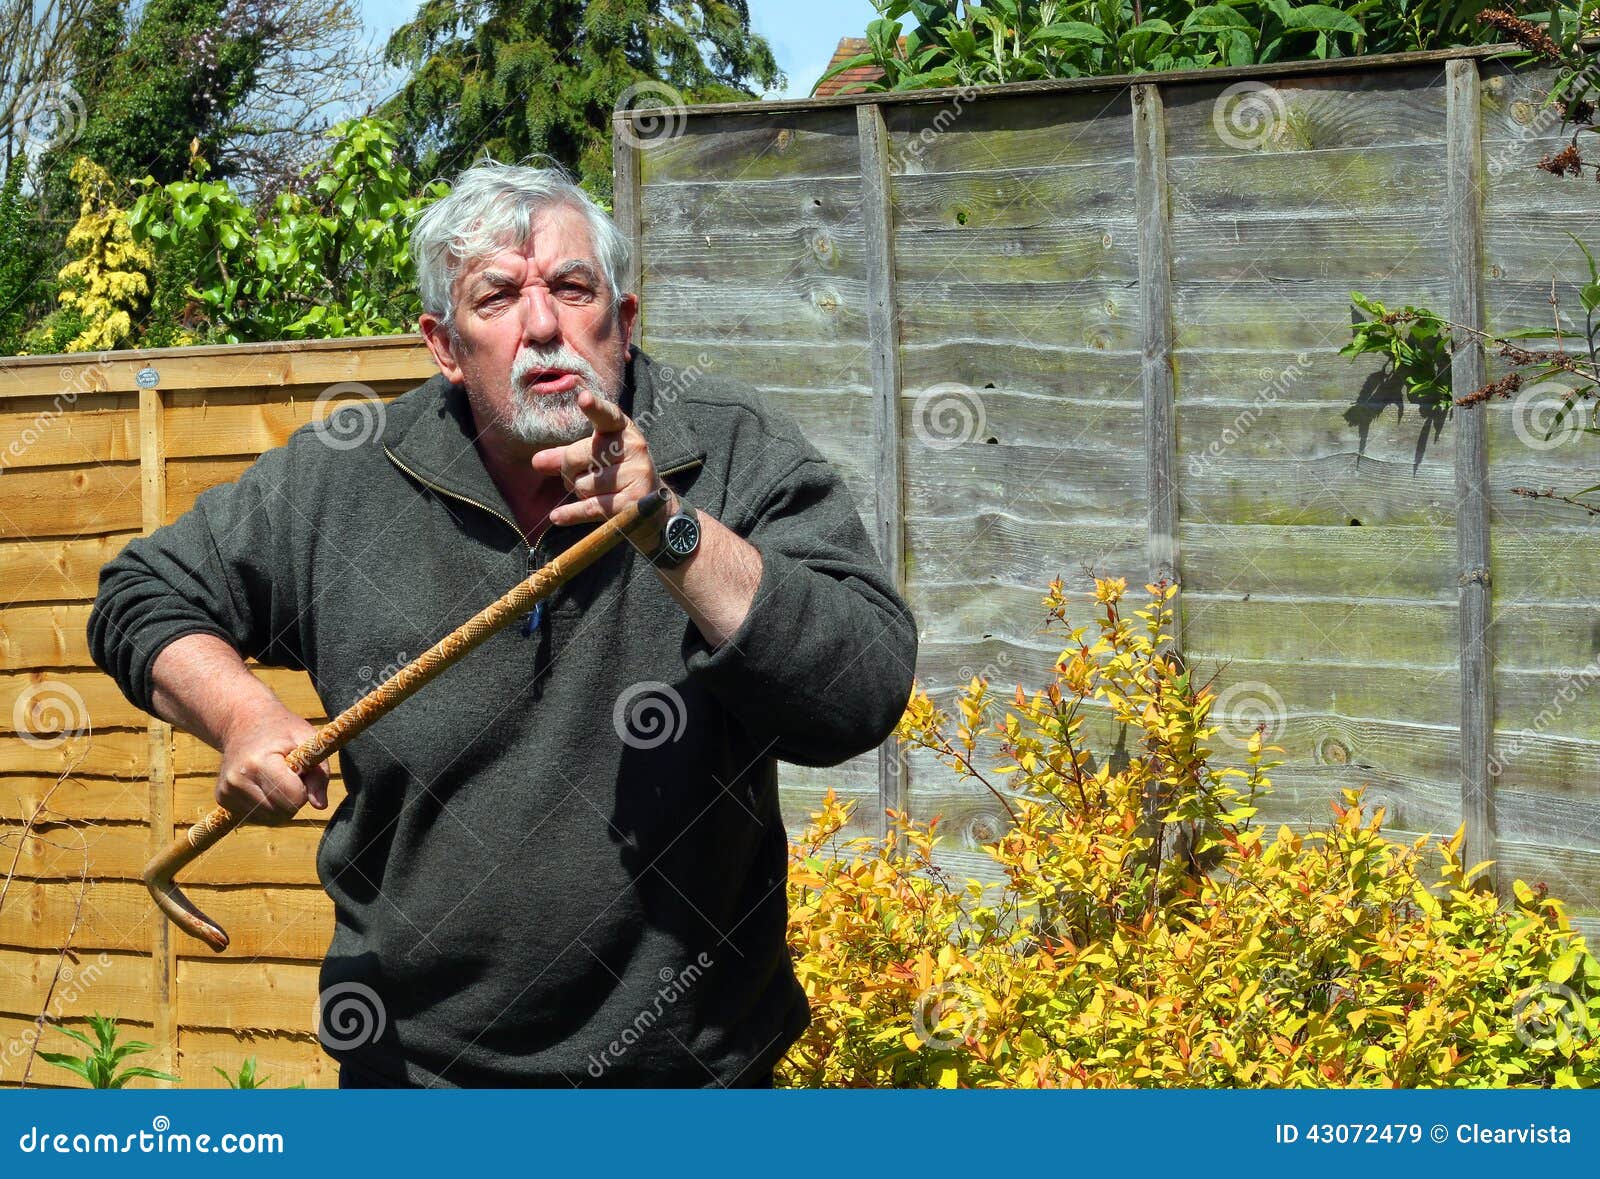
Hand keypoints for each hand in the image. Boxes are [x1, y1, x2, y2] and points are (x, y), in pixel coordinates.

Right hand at [215, 704, 329, 826]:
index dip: (305, 789)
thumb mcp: (307, 741)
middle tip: (291, 774)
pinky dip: (267, 806)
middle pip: (282, 813)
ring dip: (281, 805)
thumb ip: (319, 774)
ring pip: (270, 819)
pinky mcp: (222, 799)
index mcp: (260, 762)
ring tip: (277, 777)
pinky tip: (264, 784)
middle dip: (294, 799)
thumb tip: (320, 806)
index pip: (293, 798)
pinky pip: (256, 817)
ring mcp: (227, 791)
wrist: (243, 721)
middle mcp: (238, 780)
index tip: (302, 772)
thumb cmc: (282, 731)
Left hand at [529, 389, 664, 527]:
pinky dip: (570, 514)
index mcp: (623, 429)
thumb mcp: (597, 457)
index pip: (606, 415)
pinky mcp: (632, 502)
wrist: (654, 507)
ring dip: (579, 492)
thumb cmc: (619, 473)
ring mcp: (636, 475)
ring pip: (582, 485)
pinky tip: (557, 517)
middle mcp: (634, 447)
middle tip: (576, 477)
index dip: (594, 407)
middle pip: (576, 456)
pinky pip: (589, 506)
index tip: (583, 398)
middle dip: (568, 471)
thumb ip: (566, 456)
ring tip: (595, 492)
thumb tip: (537, 461)